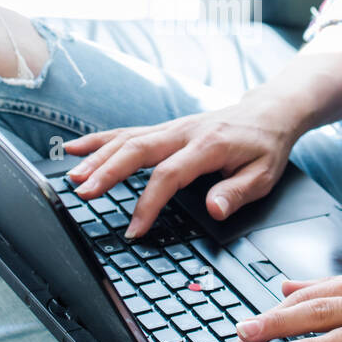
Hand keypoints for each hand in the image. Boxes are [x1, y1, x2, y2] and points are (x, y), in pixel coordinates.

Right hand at [60, 92, 299, 237]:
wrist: (269, 112)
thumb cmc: (265, 145)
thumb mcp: (264, 175)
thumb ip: (237, 193)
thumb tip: (214, 210)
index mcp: (208, 146)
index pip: (169, 175)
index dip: (148, 203)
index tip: (134, 229)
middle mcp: (184, 133)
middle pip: (137, 149)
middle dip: (107, 171)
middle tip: (83, 193)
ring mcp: (171, 128)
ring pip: (127, 139)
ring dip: (97, 156)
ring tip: (72, 176)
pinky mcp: (164, 128)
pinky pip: (127, 132)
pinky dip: (99, 140)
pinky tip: (75, 148)